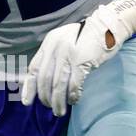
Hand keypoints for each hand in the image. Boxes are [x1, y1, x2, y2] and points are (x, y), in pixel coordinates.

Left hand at [21, 0, 135, 116]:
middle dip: (46, 97)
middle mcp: (56, 48)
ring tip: (59, 111)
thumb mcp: (64, 40)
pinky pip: (74, 84)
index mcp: (49, 43)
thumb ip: (54, 56)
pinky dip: (73, 95)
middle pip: (45, 79)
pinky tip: (74, 101)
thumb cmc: (86, 36)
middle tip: (50, 107)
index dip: (29, 87)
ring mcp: (69, 54)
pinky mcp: (82, 60)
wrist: (108, 25)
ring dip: (58, 101)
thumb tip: (45, 81)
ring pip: (58, 85)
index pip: (33, 68)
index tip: (27, 102)